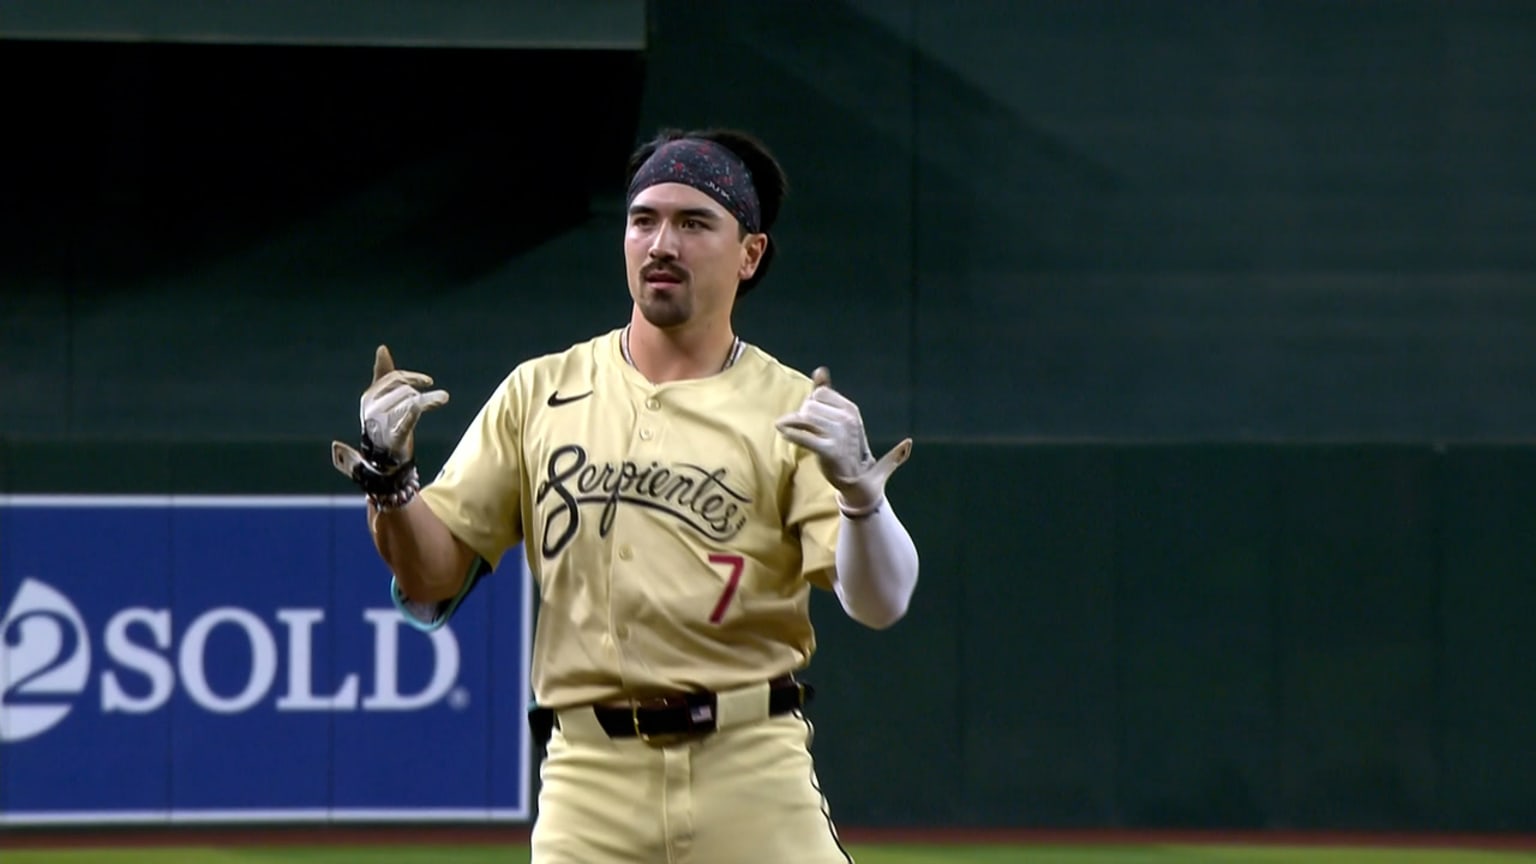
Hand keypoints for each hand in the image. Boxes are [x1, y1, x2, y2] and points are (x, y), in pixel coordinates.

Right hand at [331, 345, 449, 497]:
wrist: (383, 462)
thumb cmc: (384, 425)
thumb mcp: (382, 398)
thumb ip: (383, 373)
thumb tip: (382, 348)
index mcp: (369, 397)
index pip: (394, 378)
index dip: (413, 377)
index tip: (428, 382)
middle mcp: (371, 409)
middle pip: (403, 389)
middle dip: (418, 392)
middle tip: (428, 401)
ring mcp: (380, 424)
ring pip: (409, 401)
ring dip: (427, 401)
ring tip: (436, 402)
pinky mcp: (394, 438)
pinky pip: (407, 419)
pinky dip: (419, 409)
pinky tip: (435, 400)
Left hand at [774, 367, 911, 515]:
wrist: (857, 479)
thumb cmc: (845, 446)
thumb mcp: (841, 417)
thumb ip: (828, 393)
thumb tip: (819, 370)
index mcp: (851, 409)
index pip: (820, 393)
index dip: (811, 403)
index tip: (810, 417)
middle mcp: (847, 419)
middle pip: (811, 405)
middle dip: (801, 415)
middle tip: (803, 428)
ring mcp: (840, 435)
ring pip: (806, 419)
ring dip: (792, 423)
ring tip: (787, 429)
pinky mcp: (830, 451)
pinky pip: (804, 437)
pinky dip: (791, 433)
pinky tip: (783, 433)